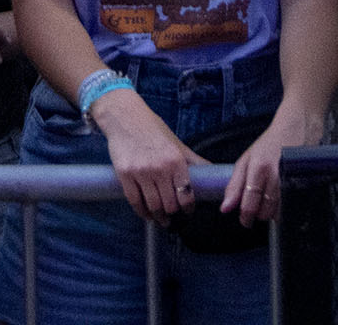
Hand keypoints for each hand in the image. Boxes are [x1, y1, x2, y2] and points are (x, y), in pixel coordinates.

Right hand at [94, 93, 197, 217]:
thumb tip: (212, 172)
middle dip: (173, 215)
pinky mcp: (124, 175)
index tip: (188, 212)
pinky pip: (135, 201)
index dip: (188, 208)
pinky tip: (146, 214)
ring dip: (158, 217)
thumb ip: (193, 160)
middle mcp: (160, 168)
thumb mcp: (176, 143)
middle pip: (169, 204)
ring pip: (153, 206)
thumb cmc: (153, 129)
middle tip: (174, 218)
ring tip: (162, 220)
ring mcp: (141, 173)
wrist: (125, 117)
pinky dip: (142, 212)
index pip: (186, 194)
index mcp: (176, 160)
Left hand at [220, 103, 322, 222]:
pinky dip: (284, 207)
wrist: (295, 127)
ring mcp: (291, 179)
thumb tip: (225, 209)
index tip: (245, 220)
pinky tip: (280, 199)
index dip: (246, 217)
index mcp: (258, 168)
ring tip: (268, 200)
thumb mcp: (246, 160)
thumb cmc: (269, 144)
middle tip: (257, 206)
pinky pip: (291, 205)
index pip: (250, 204)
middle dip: (259, 214)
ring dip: (272, 212)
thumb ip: (234, 185)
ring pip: (279, 211)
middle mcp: (275, 174)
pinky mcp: (303, 182)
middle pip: (265, 211)